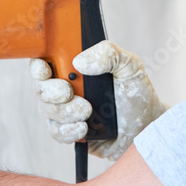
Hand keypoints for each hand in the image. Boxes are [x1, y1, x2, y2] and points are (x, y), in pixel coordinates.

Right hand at [30, 40, 166, 160]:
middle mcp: (66, 88)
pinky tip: (84, 128)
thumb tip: (80, 62)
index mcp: (75, 67)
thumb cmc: (137, 93)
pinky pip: (56, 132)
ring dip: (64, 112)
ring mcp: (66, 111)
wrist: (147, 128)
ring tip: (88, 112)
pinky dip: (68, 130)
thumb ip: (108, 53)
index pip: (44, 62)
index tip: (45, 70)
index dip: (38, 66)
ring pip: (48, 111)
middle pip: (41, 88)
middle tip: (69, 93)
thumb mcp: (129, 65)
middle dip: (52, 92)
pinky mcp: (71, 133)